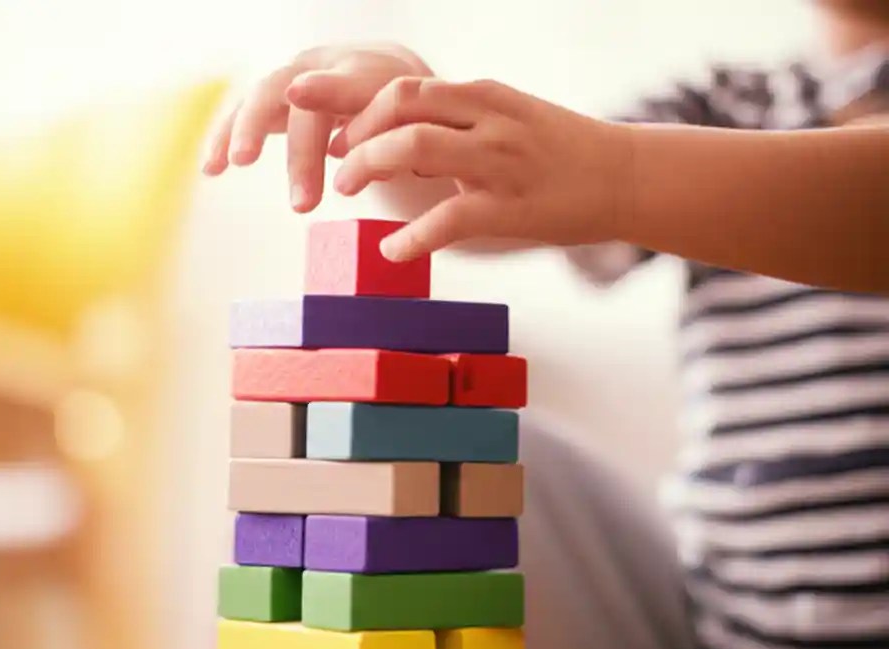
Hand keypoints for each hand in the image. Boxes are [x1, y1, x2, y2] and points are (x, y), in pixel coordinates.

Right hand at [201, 44, 432, 211]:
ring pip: (265, 97)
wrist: (384, 81)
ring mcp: (292, 80)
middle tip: (302, 202)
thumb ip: (396, 138)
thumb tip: (384, 167)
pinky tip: (211, 168)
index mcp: (368, 72)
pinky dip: (225, 137)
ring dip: (246, 131)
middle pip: (303, 97)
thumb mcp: (412, 121)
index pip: (348, 80)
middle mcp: (324, 68)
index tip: (299, 97)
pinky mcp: (272, 100)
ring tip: (231, 165)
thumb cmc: (400, 111)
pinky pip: (244, 113)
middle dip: (300, 150)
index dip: (325, 89)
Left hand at [291, 76, 632, 260]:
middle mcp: (487, 120)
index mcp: (483, 96)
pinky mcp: (510, 208)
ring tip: (348, 193)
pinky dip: (410, 237)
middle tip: (334, 165)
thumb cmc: (561, 151)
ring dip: (368, 168)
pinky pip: (447, 220)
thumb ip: (458, 120)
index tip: (330, 131)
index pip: (404, 87)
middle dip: (352, 131)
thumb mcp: (509, 117)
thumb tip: (398, 134)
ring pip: (414, 149)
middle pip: (399, 106)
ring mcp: (499, 162)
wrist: (627, 176)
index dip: (355, 106)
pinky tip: (390, 250)